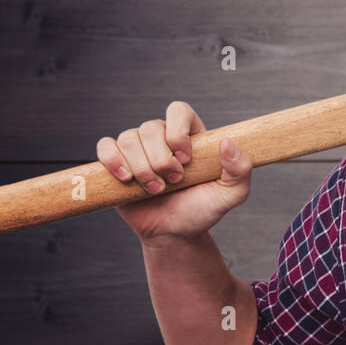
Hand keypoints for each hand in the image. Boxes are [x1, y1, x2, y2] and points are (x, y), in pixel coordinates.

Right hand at [95, 101, 252, 244]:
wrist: (174, 233)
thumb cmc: (202, 210)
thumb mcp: (231, 194)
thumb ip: (240, 170)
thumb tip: (227, 143)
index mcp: (189, 136)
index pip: (178, 110)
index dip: (178, 131)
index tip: (185, 159)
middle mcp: (162, 137)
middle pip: (150, 128)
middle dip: (160, 160)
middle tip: (173, 182)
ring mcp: (138, 149)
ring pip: (128, 139)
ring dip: (142, 168)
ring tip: (155, 189)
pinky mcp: (117, 163)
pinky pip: (105, 146)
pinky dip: (113, 161)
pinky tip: (126, 179)